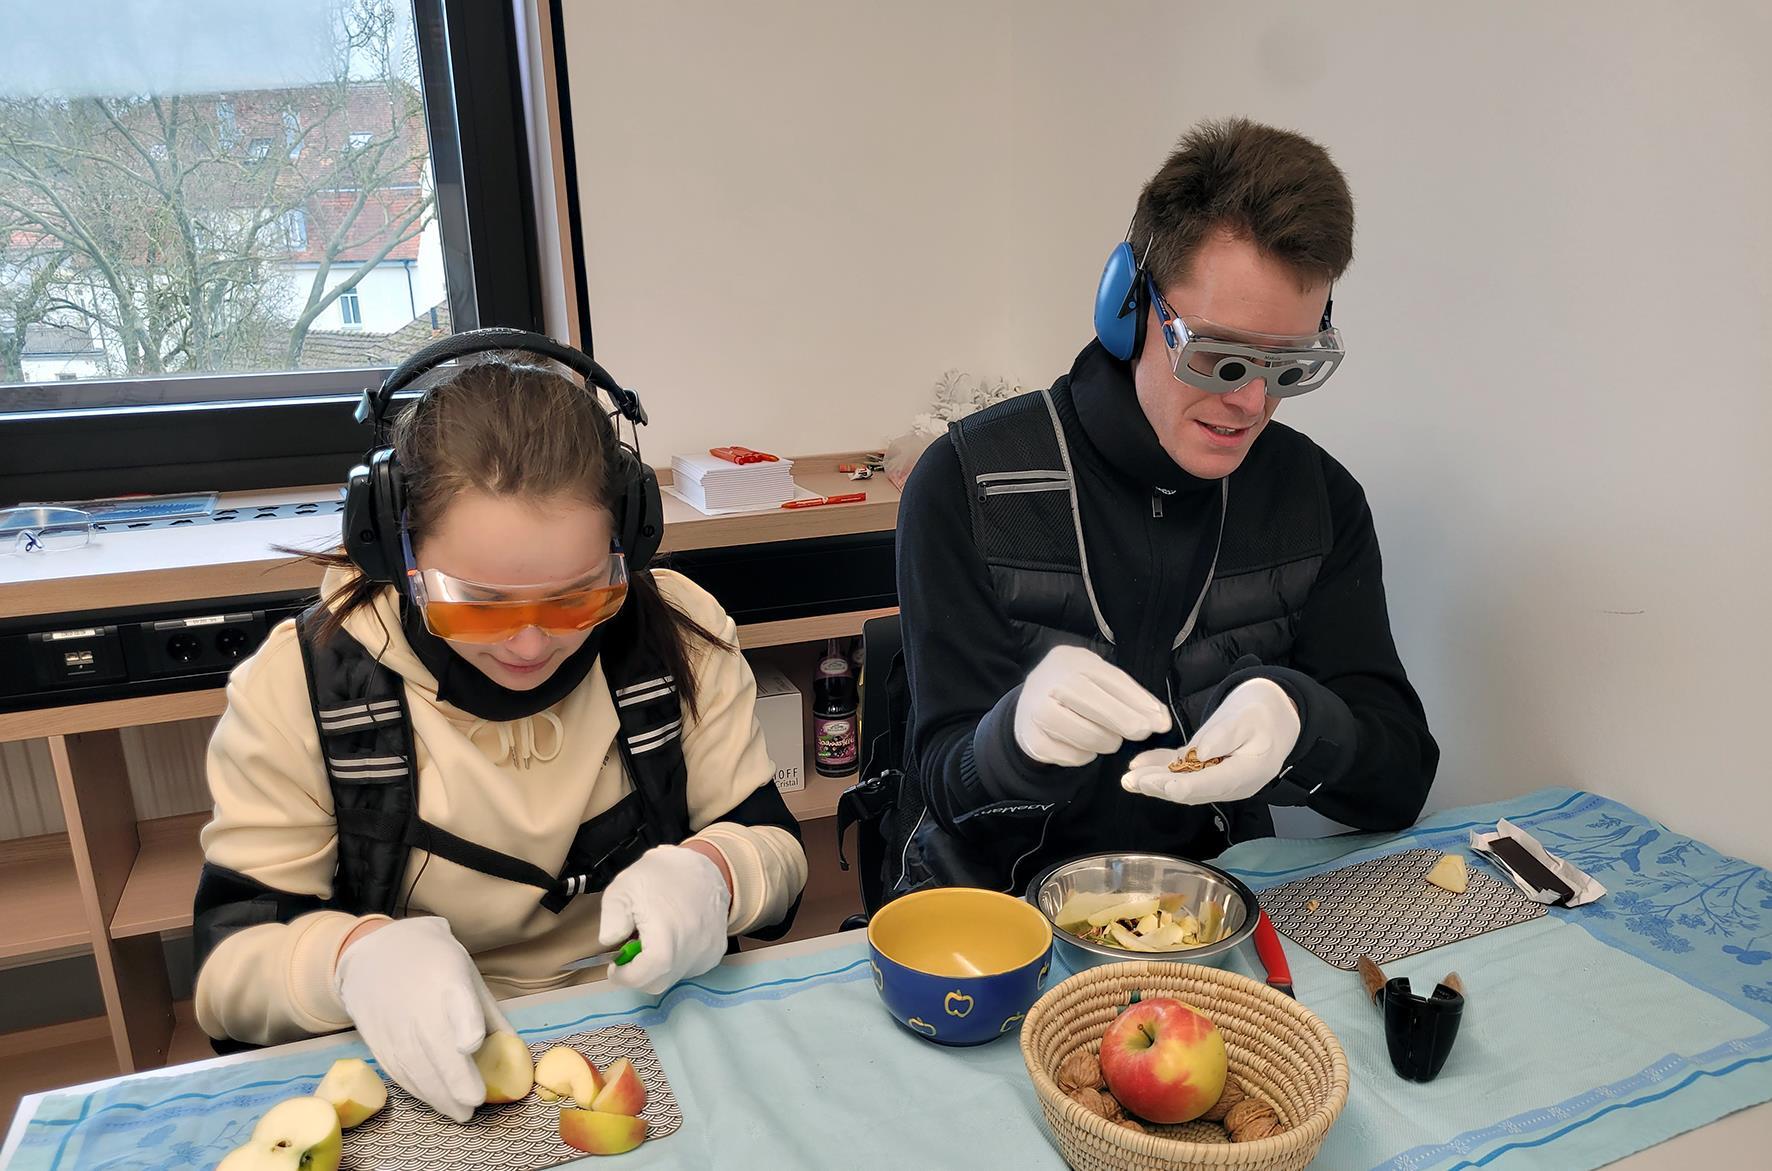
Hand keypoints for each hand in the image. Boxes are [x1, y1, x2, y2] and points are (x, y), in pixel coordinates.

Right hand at [333, 916, 510, 1122]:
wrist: (377, 952)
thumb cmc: (434, 965)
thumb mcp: (467, 975)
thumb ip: (488, 1014)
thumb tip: (513, 1054)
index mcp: (447, 977)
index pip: (456, 1001)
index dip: (463, 1023)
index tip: (470, 1045)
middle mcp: (418, 1002)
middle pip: (434, 1044)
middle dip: (454, 1078)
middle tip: (472, 1105)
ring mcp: (394, 1022)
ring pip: (414, 1065)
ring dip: (437, 1094)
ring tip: (460, 1113)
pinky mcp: (377, 1039)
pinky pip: (398, 1070)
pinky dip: (417, 1090)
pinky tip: (435, 1100)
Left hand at [597, 845, 731, 995]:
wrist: (706, 864)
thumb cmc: (663, 875)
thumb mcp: (624, 887)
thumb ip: (611, 919)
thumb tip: (612, 943)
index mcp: (667, 934)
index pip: (645, 975)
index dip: (626, 977)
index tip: (615, 967)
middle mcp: (692, 949)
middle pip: (658, 981)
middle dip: (639, 974)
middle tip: (632, 952)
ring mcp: (707, 953)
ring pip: (674, 977)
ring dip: (658, 967)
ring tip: (655, 939)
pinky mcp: (716, 953)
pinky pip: (689, 968)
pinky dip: (675, 961)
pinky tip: (674, 938)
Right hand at [1013, 645, 1171, 766]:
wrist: (1030, 701)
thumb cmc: (1075, 687)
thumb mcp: (1100, 678)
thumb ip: (1131, 696)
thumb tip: (1161, 721)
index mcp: (1071, 661)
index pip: (1113, 683)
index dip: (1141, 705)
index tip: (1160, 724)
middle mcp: (1051, 684)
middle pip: (1102, 711)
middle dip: (1128, 725)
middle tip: (1139, 733)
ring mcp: (1038, 713)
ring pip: (1091, 738)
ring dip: (1108, 742)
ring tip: (1106, 735)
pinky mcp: (1033, 741)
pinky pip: (1075, 757)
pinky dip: (1086, 754)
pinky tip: (1082, 742)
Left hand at [1120, 679, 1299, 804]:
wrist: (1274, 714)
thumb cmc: (1263, 712)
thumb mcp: (1249, 717)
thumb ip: (1227, 735)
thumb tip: (1201, 753)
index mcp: (1249, 772)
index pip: (1215, 783)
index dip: (1188, 786)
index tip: (1166, 786)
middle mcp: (1232, 783)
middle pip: (1194, 789)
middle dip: (1162, 787)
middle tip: (1135, 782)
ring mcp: (1218, 778)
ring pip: (1184, 783)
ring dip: (1155, 782)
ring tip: (1129, 779)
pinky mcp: (1207, 768)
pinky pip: (1181, 771)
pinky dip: (1160, 768)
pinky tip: (1138, 765)